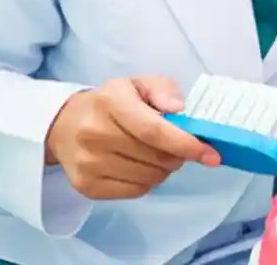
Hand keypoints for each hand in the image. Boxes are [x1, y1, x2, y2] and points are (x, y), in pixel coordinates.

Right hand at [45, 75, 220, 198]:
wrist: (64, 125)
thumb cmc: (110, 103)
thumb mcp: (137, 85)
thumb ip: (163, 90)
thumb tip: (179, 110)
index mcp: (111, 103)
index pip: (154, 131)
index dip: (186, 144)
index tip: (212, 154)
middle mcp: (95, 134)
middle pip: (156, 157)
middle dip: (179, 156)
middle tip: (178, 147)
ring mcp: (88, 163)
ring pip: (149, 177)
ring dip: (165, 170)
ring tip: (157, 155)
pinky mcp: (86, 186)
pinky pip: (135, 192)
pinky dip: (148, 182)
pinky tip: (141, 166)